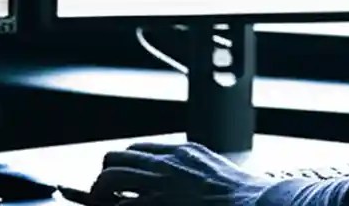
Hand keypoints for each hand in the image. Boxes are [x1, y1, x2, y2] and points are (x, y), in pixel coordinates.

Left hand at [89, 142, 276, 204]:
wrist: (248, 202)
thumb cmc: (239, 193)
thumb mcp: (214, 167)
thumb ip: (194, 165)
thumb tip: (188, 170)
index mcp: (181, 152)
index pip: (139, 148)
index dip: (126, 162)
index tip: (125, 174)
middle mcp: (165, 163)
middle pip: (117, 157)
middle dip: (107, 173)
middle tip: (107, 190)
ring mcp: (157, 184)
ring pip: (109, 177)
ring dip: (101, 190)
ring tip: (102, 201)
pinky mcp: (155, 203)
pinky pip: (122, 204)